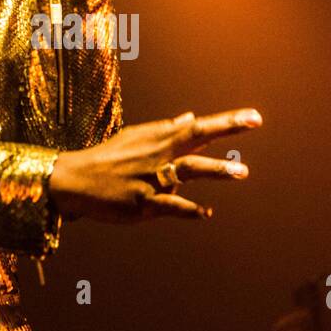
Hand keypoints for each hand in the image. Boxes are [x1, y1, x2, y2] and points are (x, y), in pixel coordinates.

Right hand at [48, 108, 262, 222]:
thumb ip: (166, 130)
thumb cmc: (108, 158)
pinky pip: (170, 206)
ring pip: (188, 169)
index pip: (198, 126)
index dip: (226, 122)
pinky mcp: (142, 202)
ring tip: (242, 172)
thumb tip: (191, 118)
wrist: (76, 180)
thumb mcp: (136, 139)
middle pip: (196, 136)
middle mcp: (158, 154)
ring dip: (215, 169)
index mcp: (158, 138)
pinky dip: (190, 211)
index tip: (253, 117)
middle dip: (225, 127)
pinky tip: (206, 213)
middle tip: (254, 121)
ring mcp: (151, 177)